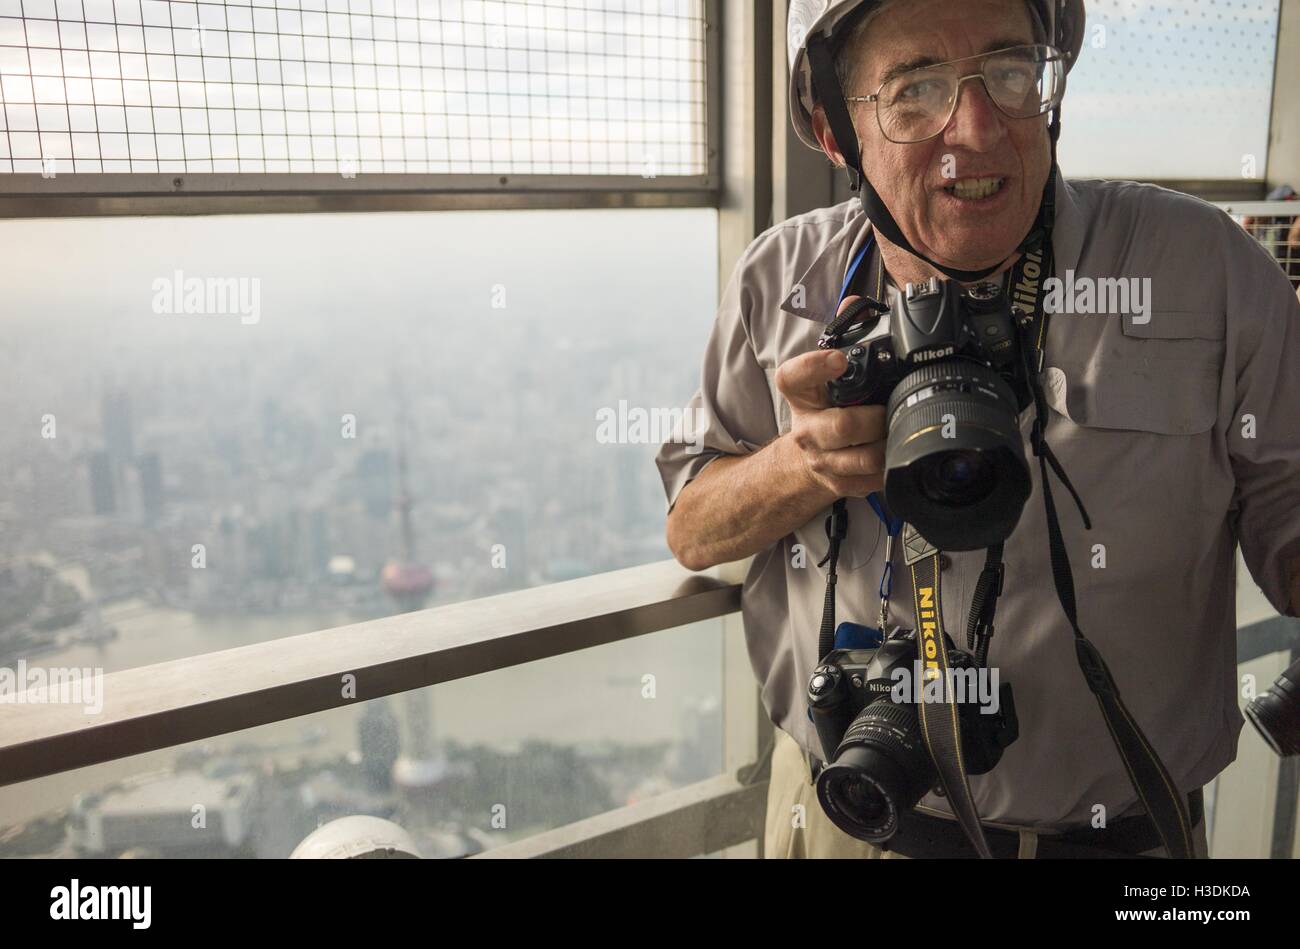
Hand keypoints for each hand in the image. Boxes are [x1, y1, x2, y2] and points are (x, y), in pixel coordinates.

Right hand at [774, 295, 887, 501]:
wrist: (808, 459)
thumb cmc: (825, 408)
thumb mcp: (826, 373)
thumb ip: (842, 334)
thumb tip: (854, 301)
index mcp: (800, 395)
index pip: (793, 377)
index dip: (814, 366)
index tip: (839, 358)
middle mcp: (806, 429)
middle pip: (841, 426)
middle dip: (875, 418)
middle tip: (889, 408)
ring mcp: (822, 460)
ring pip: (864, 458)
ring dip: (889, 443)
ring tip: (898, 429)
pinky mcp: (839, 484)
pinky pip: (874, 479)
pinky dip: (892, 465)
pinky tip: (896, 452)